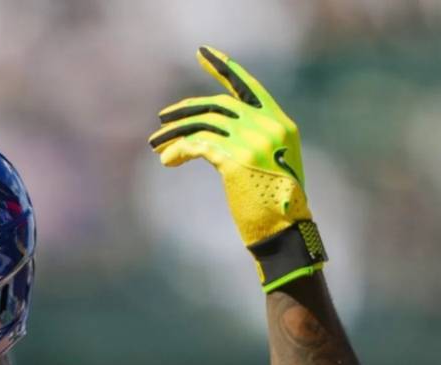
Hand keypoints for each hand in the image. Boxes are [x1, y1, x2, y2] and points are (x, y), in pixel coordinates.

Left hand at [149, 46, 326, 291]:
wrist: (284, 233)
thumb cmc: (273, 205)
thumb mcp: (269, 162)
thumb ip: (249, 139)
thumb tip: (209, 131)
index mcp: (281, 123)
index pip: (248, 87)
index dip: (224, 68)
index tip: (203, 54)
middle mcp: (269, 127)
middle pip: (218, 105)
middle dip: (186, 110)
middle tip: (162, 119)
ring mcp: (252, 141)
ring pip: (203, 124)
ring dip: (175, 132)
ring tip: (156, 143)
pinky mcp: (234, 159)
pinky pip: (197, 145)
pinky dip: (178, 150)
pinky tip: (168, 160)